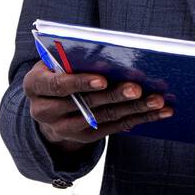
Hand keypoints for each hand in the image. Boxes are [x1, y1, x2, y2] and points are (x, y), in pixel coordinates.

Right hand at [23, 62, 172, 150]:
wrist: (47, 103)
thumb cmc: (57, 69)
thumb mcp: (55, 60)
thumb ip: (73, 57)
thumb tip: (110, 57)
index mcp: (35, 85)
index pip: (58, 85)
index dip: (80, 83)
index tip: (103, 79)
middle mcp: (45, 111)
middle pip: (86, 103)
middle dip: (115, 95)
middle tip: (138, 88)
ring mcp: (64, 128)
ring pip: (104, 118)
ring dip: (134, 109)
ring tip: (158, 101)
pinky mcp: (83, 138)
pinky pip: (114, 128)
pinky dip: (139, 119)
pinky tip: (159, 112)